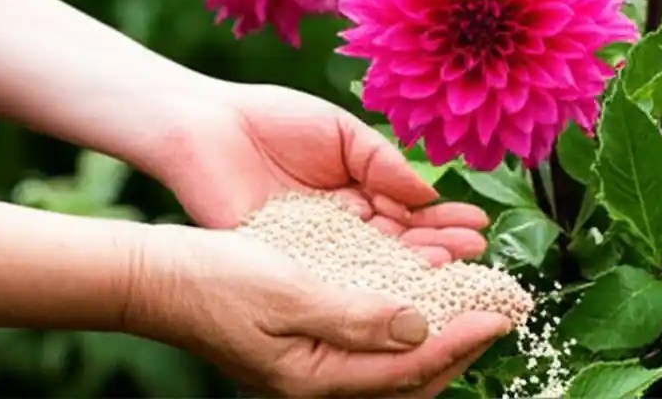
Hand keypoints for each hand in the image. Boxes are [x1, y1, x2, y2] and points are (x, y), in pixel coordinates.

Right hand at [130, 225, 511, 397]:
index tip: (502, 313)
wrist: (160, 278)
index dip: (462, 341)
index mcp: (315, 378)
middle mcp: (319, 383)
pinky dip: (406, 326)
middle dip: (461, 347)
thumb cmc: (215, 278)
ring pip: (395, 367)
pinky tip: (422, 295)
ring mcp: (313, 369)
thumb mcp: (288, 289)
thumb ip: (354, 315)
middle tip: (501, 311)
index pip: (410, 370)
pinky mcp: (308, 347)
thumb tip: (419, 328)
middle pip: (411, 381)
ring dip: (439, 336)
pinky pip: (373, 347)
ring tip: (474, 302)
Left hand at [160, 81, 487, 265]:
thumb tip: (430, 190)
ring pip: (373, 265)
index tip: (478, 227)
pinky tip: (401, 281)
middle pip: (398, 246)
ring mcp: (315, 248)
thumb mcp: (342, 132)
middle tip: (477, 254)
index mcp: (355, 193)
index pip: (408, 214)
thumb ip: (384, 161)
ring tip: (453, 268)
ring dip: (415, 268)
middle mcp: (340, 227)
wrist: (203, 125)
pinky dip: (367, 280)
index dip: (442, 222)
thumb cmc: (270, 119)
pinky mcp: (286, 261)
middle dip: (440, 249)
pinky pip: (332, 275)